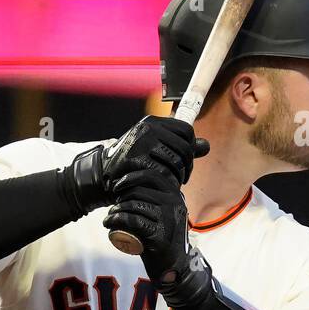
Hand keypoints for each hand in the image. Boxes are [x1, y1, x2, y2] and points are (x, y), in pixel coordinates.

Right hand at [60, 116, 208, 217]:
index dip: (192, 148)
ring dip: (178, 177)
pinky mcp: (137, 161)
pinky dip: (166, 183)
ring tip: (170, 182)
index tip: (187, 160)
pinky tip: (160, 186)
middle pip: (185, 148)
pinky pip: (164, 174)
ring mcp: (141, 144)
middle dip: (187, 166)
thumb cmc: (132, 162)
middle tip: (183, 177)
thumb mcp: (155, 147)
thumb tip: (206, 146)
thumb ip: (180, 145)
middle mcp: (147, 129)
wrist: (102, 175)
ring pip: (177, 162)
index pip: (186, 131)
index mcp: (152, 123)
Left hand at [102, 168, 192, 283]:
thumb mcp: (163, 213)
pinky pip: (132, 220)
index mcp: (176, 195)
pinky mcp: (159, 235)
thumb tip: (128, 182)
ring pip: (133, 205)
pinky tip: (109, 224)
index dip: (130, 177)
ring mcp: (168, 219)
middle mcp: (175, 204)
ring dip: (115, 211)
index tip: (116, 186)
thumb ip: (154, 197)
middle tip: (113, 208)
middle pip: (138, 191)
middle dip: (119, 198)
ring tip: (109, 218)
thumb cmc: (162, 237)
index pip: (151, 175)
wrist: (172, 267)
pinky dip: (116, 220)